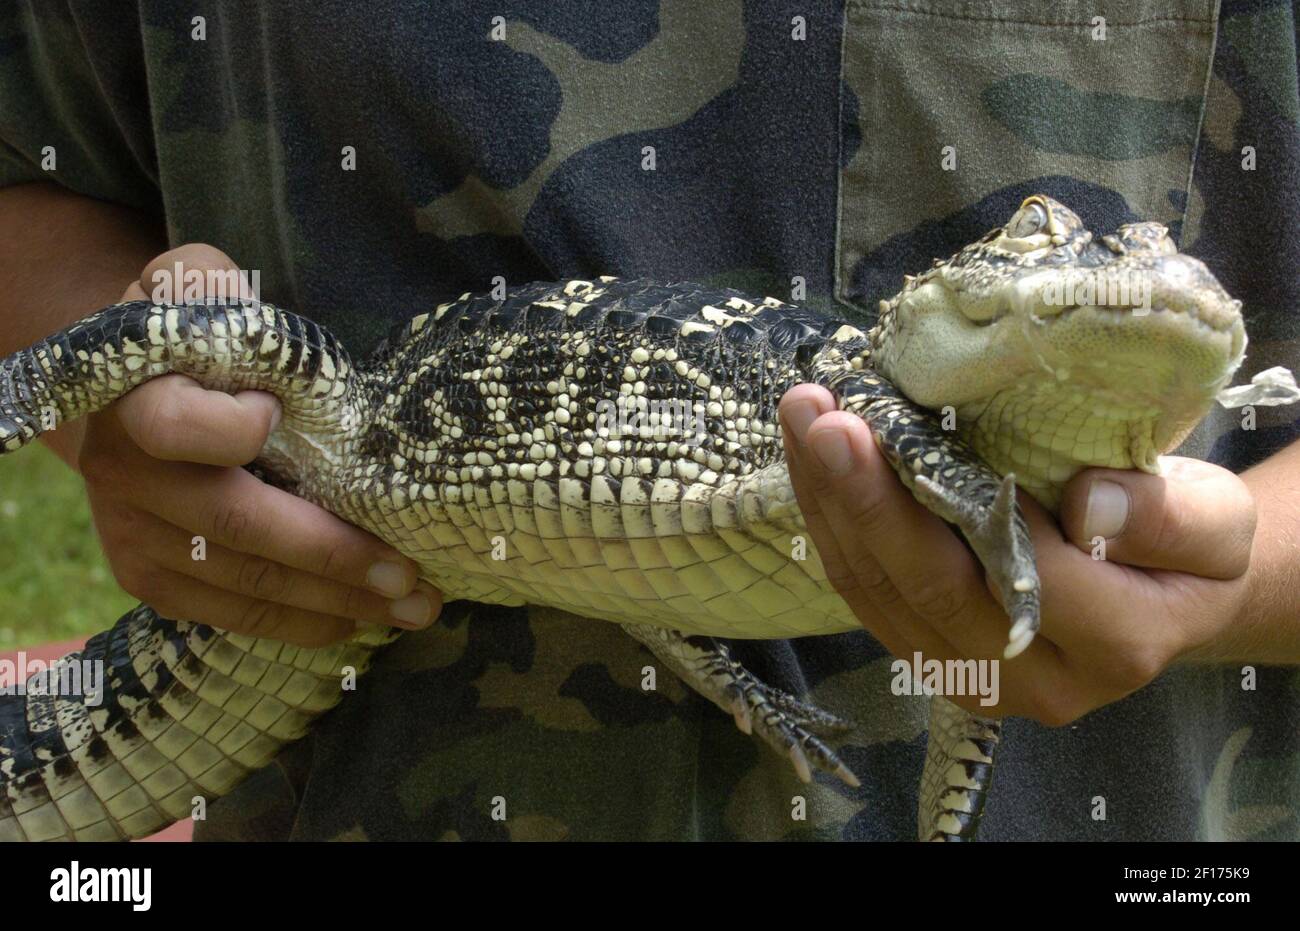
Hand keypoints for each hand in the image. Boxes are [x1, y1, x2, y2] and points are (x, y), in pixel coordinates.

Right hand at [76, 244, 441, 645]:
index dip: (230, 428)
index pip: (174, 424)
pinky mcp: (148, 580)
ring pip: (242, 582)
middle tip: (410, 576)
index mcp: (134, 398)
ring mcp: (132, 536)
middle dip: (332, 556)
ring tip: (412, 609)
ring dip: (335, 603)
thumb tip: (256, 319)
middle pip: (235, 525)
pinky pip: (228, 613)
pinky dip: (298, 623)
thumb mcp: (193, 288)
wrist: (128, 399)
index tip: (280, 414)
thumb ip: (214, 286)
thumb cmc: (189, 338)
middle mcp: (122, 474)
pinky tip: (357, 620)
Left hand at [778, 384, 1255, 724]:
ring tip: (800, 417)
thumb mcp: (1216, 521)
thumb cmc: (1191, 550)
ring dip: (827, 504)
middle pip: (926, 590)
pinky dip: (832, 526)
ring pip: (880, 595)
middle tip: (814, 412)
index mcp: (1114, 644)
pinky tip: (810, 462)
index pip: (1011, 574)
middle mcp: (1032, 682)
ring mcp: (975, 680)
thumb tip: (1087, 504)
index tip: (870, 424)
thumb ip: (1166, 519)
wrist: (1169, 597)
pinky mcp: (935, 660)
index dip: (929, 506)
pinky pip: (868, 596)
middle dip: (857, 496)